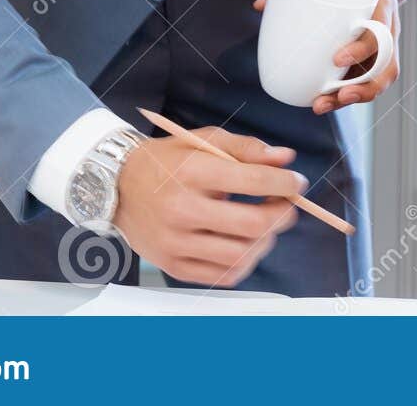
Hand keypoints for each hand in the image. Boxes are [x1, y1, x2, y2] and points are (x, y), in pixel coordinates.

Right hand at [113, 126, 305, 287]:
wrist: (118, 185)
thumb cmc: (167, 161)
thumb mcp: (204, 140)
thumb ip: (247, 148)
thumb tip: (286, 159)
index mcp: (192, 172)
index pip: (254, 182)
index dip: (286, 184)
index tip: (297, 183)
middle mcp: (182, 210)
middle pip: (252, 224)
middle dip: (282, 215)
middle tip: (285, 206)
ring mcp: (175, 242)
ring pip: (241, 255)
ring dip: (265, 241)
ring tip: (263, 225)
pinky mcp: (173, 265)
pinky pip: (222, 276)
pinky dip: (243, 262)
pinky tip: (243, 243)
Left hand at [253, 0, 400, 115]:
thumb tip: (259, 5)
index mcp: (381, 5)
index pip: (380, 32)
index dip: (361, 49)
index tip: (337, 58)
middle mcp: (389, 29)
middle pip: (386, 67)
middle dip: (362, 88)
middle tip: (332, 96)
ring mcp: (386, 43)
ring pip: (381, 78)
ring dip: (356, 97)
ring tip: (323, 105)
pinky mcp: (376, 54)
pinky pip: (371, 78)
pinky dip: (351, 92)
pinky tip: (328, 100)